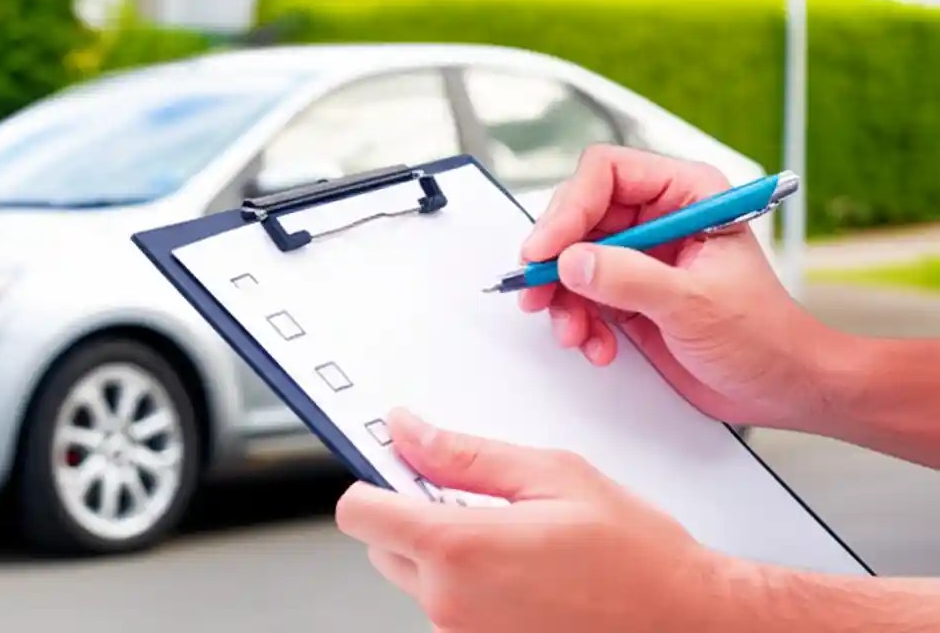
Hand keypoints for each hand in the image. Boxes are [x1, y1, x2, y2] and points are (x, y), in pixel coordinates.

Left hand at [336, 410, 750, 631]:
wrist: (685, 621)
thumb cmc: (636, 556)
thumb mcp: (552, 475)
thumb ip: (466, 453)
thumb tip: (409, 432)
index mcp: (460, 549)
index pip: (359, 513)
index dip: (374, 483)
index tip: (398, 468)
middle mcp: (451, 604)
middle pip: (383, 547)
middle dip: (413, 516)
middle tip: (476, 498)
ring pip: (417, 580)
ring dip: (445, 555)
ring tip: (515, 540)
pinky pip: (450, 611)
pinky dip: (470, 589)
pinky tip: (522, 573)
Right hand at [519, 145, 840, 429]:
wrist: (781, 388)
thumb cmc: (765, 338)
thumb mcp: (694, 304)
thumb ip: (628, 279)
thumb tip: (571, 262)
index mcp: (687, 196)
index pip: (607, 174)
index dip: (569, 207)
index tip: (546, 250)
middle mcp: (659, 219)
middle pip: (579, 214)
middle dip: (555, 258)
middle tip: (537, 290)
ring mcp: (641, 258)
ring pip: (572, 259)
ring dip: (562, 299)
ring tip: (573, 332)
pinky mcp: (629, 293)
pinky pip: (580, 296)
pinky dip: (578, 322)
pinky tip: (598, 346)